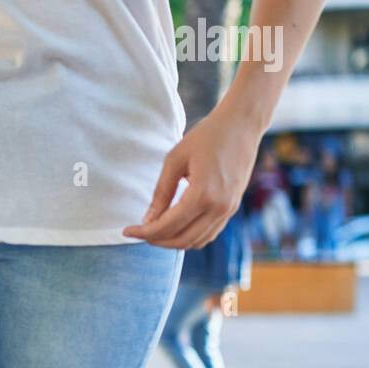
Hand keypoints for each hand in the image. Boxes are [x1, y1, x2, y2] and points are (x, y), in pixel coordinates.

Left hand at [122, 106, 260, 248]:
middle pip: (182, 240)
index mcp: (203, 194)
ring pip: (197, 241)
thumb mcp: (175, 160)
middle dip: (157, 240)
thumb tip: (148, 220)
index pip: (168, 225)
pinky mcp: (232, 208)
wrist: (241, 126)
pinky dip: (190, 236)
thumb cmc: (205, 137)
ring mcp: (229, 210)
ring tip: (154, 230)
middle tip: (139, 232)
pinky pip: (209, 233)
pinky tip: (175, 226)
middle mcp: (219, 207)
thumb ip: (161, 193)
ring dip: (173, 242)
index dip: (145, 232)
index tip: (127, 231)